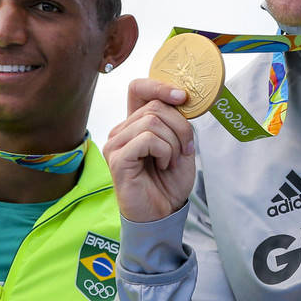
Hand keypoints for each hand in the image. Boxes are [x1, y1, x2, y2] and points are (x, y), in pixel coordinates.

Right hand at [103, 79, 197, 223]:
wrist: (162, 214)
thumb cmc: (168, 184)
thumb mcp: (180, 147)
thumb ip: (177, 123)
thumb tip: (181, 99)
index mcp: (134, 125)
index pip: (139, 88)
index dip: (160, 86)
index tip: (182, 97)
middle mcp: (121, 131)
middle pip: (155, 106)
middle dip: (180, 126)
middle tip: (184, 149)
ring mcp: (116, 144)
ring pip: (153, 121)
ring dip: (173, 142)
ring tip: (170, 161)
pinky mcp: (118, 159)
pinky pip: (148, 139)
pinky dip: (164, 151)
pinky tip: (162, 165)